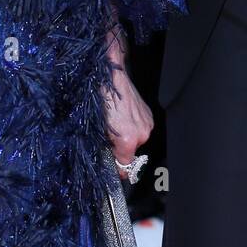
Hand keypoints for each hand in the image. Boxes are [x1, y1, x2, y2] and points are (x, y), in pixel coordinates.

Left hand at [102, 64, 153, 178]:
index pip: (126, 167)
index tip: (112, 167)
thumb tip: (109, 159)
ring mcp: (147, 123)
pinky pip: (140, 128)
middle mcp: (142, 134)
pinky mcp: (149, 115)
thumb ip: (106, 149)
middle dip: (120, 149)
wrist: (111, 77)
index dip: (117, 169)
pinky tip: (122, 116)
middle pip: (130, 153)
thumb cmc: (101, 101)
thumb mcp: (97, 130)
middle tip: (108, 137)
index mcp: (128, 140)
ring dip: (126, 136)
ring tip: (115, 123)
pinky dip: (132, 126)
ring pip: (136, 140)